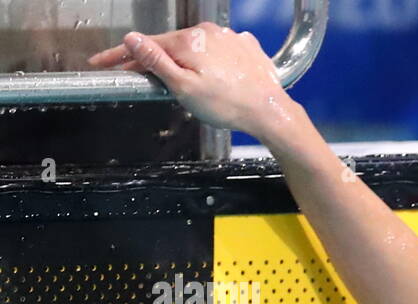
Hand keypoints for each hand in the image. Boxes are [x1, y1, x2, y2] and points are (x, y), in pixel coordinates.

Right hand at [88, 23, 296, 141]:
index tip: (101, 62)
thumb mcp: (183, 88)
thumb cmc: (227, 105)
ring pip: (198, 46)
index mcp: (188, 41)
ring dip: (187, 60)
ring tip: (191, 84)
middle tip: (142, 78)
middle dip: (156, 59)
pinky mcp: (246, 46)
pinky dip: (213, 60)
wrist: (270, 111)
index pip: (146, 45)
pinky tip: (217, 76)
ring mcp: (230, 37)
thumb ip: (156, 62)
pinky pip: (221, 50)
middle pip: (172, 44)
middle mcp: (208, 31)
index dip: (121, 56)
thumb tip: (132, 39)